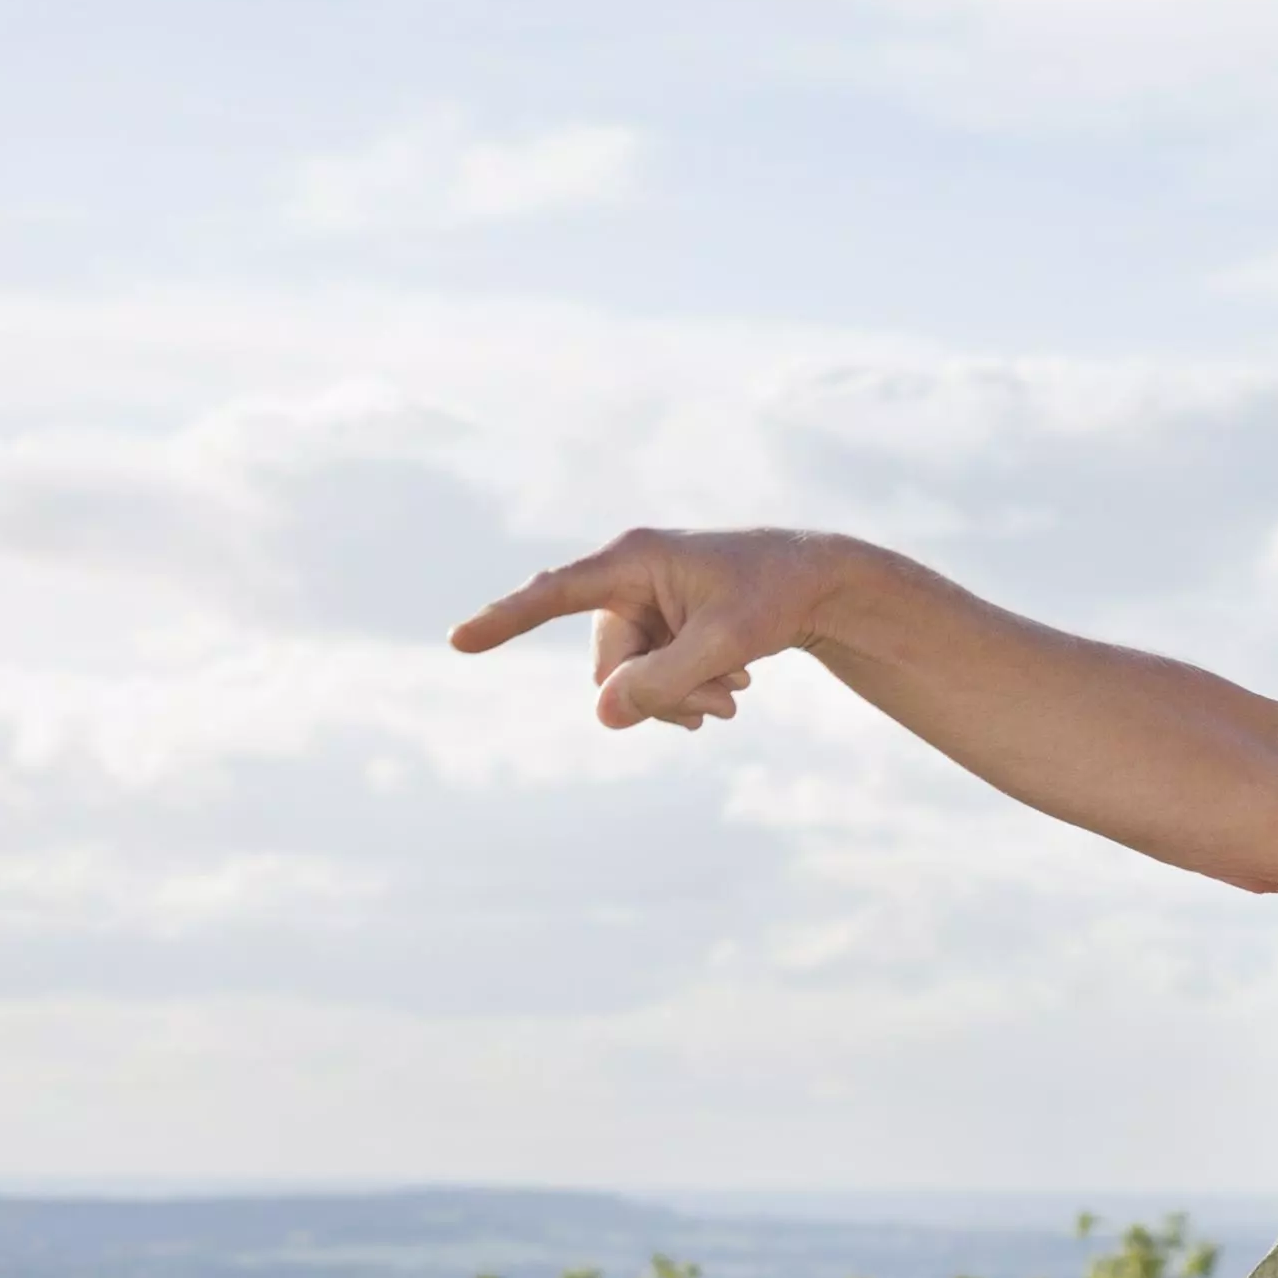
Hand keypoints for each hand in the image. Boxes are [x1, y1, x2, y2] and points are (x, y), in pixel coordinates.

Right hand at [452, 527, 869, 730]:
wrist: (818, 585)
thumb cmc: (774, 596)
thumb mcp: (726, 643)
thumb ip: (666, 680)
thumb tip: (603, 717)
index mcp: (632, 559)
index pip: (554, 593)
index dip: (506, 619)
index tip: (459, 640)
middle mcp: (626, 579)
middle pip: (608, 665)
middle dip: (660, 694)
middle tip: (727, 704)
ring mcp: (639, 606)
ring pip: (628, 682)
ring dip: (679, 700)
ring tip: (735, 698)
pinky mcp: (656, 628)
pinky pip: (646, 681)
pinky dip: (684, 694)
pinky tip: (728, 690)